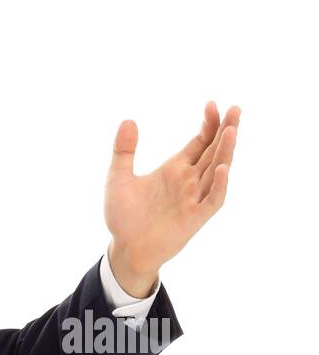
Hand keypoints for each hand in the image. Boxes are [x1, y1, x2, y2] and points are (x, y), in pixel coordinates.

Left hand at [105, 100, 239, 293]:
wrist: (125, 249)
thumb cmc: (123, 217)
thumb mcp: (118, 179)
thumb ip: (124, 151)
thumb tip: (128, 120)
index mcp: (175, 169)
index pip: (201, 142)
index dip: (209, 124)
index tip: (212, 105)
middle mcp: (189, 181)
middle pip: (214, 151)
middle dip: (226, 130)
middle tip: (236, 108)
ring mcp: (194, 199)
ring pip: (218, 171)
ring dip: (226, 152)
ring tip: (232, 131)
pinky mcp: (194, 218)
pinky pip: (213, 200)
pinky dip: (219, 186)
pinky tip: (222, 169)